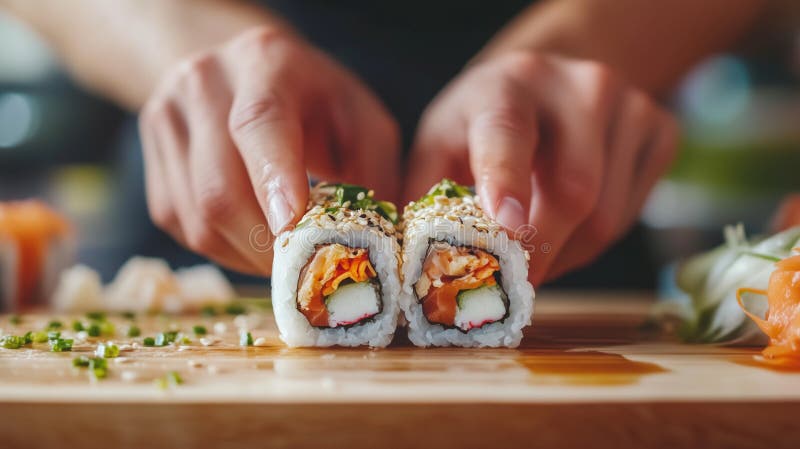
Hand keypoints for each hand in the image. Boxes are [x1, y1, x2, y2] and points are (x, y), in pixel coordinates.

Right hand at [139, 27, 399, 274]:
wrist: (245, 71)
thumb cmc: (318, 103)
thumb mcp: (362, 121)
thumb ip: (371, 174)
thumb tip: (367, 246)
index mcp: (266, 60)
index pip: (260, 121)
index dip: (273, 179)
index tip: (291, 227)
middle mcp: (204, 82)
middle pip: (220, 186)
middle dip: (267, 245)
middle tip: (305, 271)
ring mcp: (166, 119)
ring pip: (197, 217)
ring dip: (246, 255)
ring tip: (285, 259)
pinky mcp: (151, 160)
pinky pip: (183, 227)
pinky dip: (224, 250)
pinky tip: (255, 242)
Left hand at [406, 52, 677, 284]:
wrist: (551, 80)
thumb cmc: (483, 123)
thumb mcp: (440, 143)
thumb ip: (426, 196)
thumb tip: (414, 265)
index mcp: (506, 84)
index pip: (507, 133)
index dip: (506, 181)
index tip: (506, 228)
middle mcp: (577, 84)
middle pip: (573, 190)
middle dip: (539, 252)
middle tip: (512, 287)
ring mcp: (629, 104)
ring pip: (607, 215)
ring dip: (564, 255)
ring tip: (533, 253)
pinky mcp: (660, 129)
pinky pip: (630, 216)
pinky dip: (593, 242)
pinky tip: (565, 229)